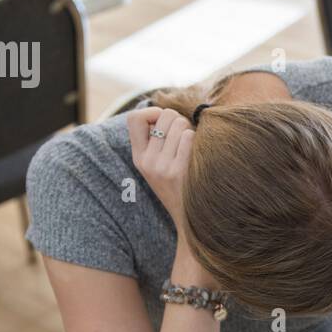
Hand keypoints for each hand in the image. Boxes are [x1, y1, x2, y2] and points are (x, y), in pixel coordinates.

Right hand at [126, 107, 193, 227]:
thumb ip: (155, 141)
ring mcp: (162, 167)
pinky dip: (197, 139)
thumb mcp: (157, 166)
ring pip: (179, 124)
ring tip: (191, 146)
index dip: (151, 112)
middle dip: (178, 119)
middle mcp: (147, 161)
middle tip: (184, 135)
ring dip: (190, 129)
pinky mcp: (178, 172)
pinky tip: (197, 152)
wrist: (191, 219)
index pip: (133, 118)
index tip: (162, 123)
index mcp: (138, 158)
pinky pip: (189, 137)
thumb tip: (163, 112)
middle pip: (164, 115)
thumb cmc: (180, 186)